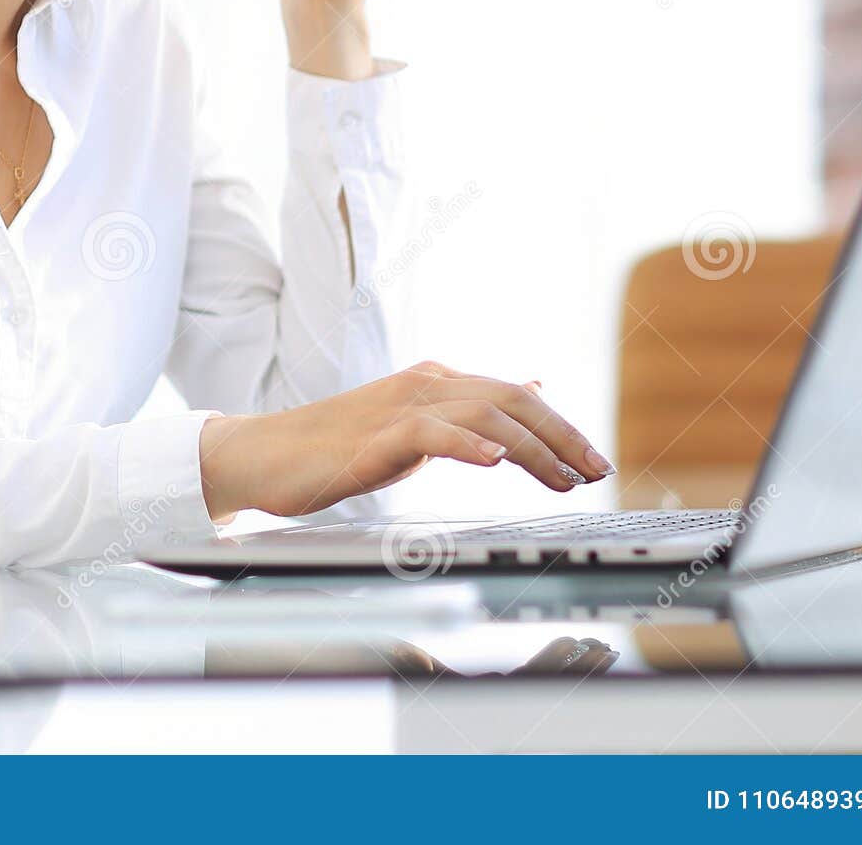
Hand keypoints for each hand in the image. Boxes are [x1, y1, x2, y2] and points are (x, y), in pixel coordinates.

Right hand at [199, 360, 614, 519]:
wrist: (264, 454)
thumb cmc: (333, 448)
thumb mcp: (413, 428)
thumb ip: (466, 412)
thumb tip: (528, 390)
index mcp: (435, 384)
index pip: (514, 395)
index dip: (560, 427)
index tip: (593, 461)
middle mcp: (424, 385)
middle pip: (510, 398)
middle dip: (562, 435)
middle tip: (597, 472)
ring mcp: (399, 407)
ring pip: (483, 411)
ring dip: (532, 445)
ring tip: (563, 478)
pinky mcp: (374, 436)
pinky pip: (429, 432)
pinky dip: (466, 443)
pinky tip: (494, 460)